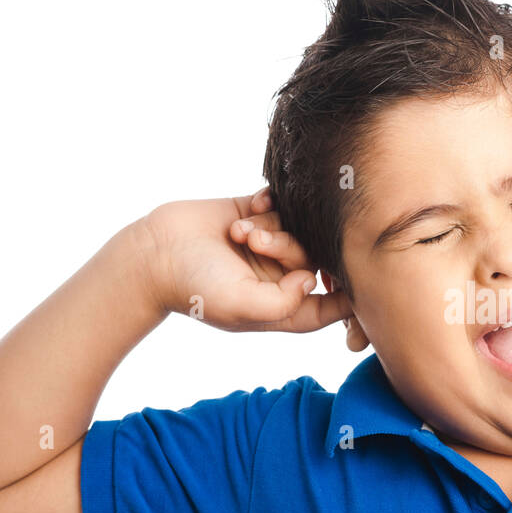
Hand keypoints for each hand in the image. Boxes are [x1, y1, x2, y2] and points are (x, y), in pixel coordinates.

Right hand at [140, 186, 351, 331]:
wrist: (153, 252)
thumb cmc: (193, 287)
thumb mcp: (241, 305)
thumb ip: (283, 302)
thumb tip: (311, 280)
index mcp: (281, 308)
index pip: (331, 306)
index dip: (351, 295)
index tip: (358, 274)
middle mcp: (279, 278)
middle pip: (313, 258)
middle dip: (288, 246)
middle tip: (253, 241)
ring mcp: (268, 246)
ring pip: (297, 229)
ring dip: (270, 226)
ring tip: (238, 232)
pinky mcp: (256, 217)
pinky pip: (281, 204)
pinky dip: (268, 204)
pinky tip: (249, 209)